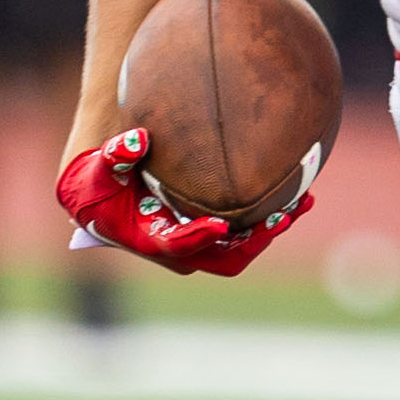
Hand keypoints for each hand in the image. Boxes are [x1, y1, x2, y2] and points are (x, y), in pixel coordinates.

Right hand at [56, 128, 310, 276]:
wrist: (100, 189)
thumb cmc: (97, 179)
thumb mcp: (97, 167)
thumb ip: (113, 155)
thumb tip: (134, 142)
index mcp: (149, 240)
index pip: (178, 245)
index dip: (199, 237)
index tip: (223, 224)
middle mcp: (177, 249)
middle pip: (223, 258)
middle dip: (253, 242)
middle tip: (280, 217)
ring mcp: (197, 241)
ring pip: (241, 248)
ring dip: (270, 229)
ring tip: (302, 203)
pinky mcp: (210, 230)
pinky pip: (247, 232)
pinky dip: (270, 217)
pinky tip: (301, 195)